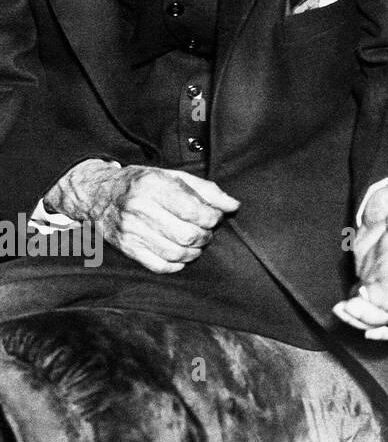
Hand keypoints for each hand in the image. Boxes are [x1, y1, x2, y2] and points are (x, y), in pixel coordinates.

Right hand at [43, 159, 238, 273]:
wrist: (99, 193)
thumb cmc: (143, 183)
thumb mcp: (174, 176)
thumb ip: (206, 190)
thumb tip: (233, 206)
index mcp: (154, 186)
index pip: (192, 210)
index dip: (212, 218)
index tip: (216, 217)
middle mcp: (139, 209)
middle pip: (186, 235)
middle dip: (205, 236)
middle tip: (207, 231)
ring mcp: (131, 231)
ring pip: (174, 253)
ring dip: (194, 252)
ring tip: (196, 243)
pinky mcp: (127, 248)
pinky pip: (158, 265)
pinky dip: (177, 264)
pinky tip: (182, 254)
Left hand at [335, 181, 387, 332]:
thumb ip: (384, 269)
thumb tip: (340, 309)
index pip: (359, 250)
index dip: (380, 273)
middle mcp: (379, 238)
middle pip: (360, 282)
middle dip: (384, 299)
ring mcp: (379, 263)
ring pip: (363, 306)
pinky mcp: (383, 290)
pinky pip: (374, 321)